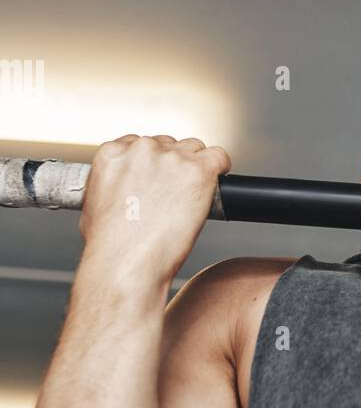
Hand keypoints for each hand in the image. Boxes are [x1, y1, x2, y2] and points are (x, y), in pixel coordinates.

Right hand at [79, 135, 230, 286]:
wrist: (125, 264)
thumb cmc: (110, 246)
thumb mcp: (94, 205)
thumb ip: (111, 185)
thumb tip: (125, 191)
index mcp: (113, 153)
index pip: (141, 143)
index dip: (153, 163)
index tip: (158, 179)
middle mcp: (142, 149)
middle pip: (169, 145)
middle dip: (173, 167)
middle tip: (173, 195)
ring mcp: (172, 158)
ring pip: (194, 150)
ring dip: (195, 169)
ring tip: (190, 197)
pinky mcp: (198, 171)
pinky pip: (218, 156)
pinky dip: (220, 168)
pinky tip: (215, 183)